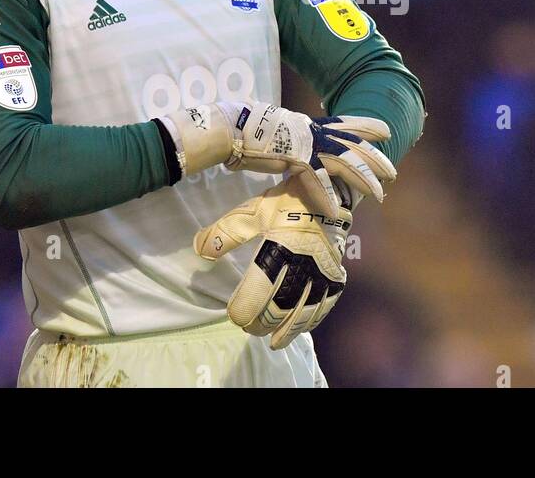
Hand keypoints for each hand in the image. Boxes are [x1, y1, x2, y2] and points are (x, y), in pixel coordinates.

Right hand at [160, 101, 396, 214]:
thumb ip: (285, 142)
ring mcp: (307, 144)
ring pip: (345, 163)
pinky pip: (318, 181)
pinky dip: (328, 198)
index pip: (343, 125)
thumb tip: (282, 148)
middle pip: (353, 145)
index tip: (386, 131)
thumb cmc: (246, 131)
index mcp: (309, 125)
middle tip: (393, 173)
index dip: (365, 127)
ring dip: (364, 180)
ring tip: (380, 195)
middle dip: (375, 160)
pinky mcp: (297, 158)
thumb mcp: (273, 133)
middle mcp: (313, 132)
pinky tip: (339, 212)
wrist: (232, 127)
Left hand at [193, 173, 351, 349]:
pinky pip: (326, 305)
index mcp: (280, 249)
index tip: (233, 316)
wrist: (328, 192)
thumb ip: (225, 233)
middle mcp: (303, 264)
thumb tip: (198, 249)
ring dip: (287, 330)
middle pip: (279, 306)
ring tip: (273, 341)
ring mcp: (323, 272)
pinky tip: (300, 329)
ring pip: (303, 311)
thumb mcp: (253, 212)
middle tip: (248, 328)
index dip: (244, 308)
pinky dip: (312, 321)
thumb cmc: (286, 203)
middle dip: (262, 323)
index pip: (258, 290)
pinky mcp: (336, 275)